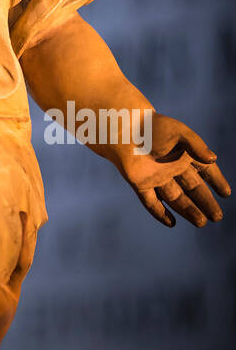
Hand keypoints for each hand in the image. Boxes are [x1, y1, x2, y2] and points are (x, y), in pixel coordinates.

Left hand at [114, 114, 228, 226]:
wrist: (124, 128)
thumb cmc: (153, 126)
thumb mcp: (179, 133)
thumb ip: (196, 146)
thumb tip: (213, 159)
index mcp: (184, 154)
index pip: (205, 171)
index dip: (216, 181)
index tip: (226, 193)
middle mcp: (172, 168)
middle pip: (193, 189)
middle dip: (205, 203)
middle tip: (217, 217)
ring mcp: (156, 177)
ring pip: (176, 198)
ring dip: (188, 211)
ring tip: (202, 223)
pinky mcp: (140, 184)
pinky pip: (151, 202)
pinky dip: (160, 213)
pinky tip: (171, 223)